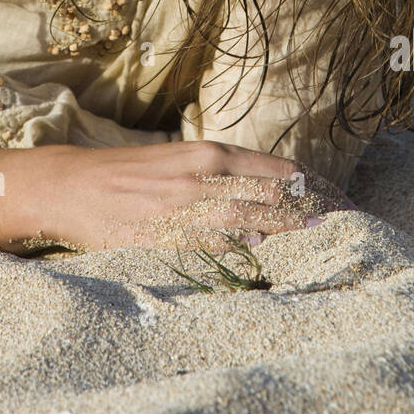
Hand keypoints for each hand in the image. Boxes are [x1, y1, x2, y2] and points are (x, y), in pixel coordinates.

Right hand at [0, 140, 351, 253]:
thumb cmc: (127, 172)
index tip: (336, 195)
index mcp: (202, 154)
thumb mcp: (175, 159)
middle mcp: (197, 179)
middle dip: (306, 210)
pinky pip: (208, 250)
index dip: (304, 184)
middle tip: (343, 220)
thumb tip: (266, 189)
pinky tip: (262, 259)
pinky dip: (238, 255)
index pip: (267, 169)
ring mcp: (179, 211)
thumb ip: (216, 172)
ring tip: (317, 237)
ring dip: (283, 231)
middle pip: (265, 197)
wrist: (69, 185)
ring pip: (244, 222)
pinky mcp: (160, 239)